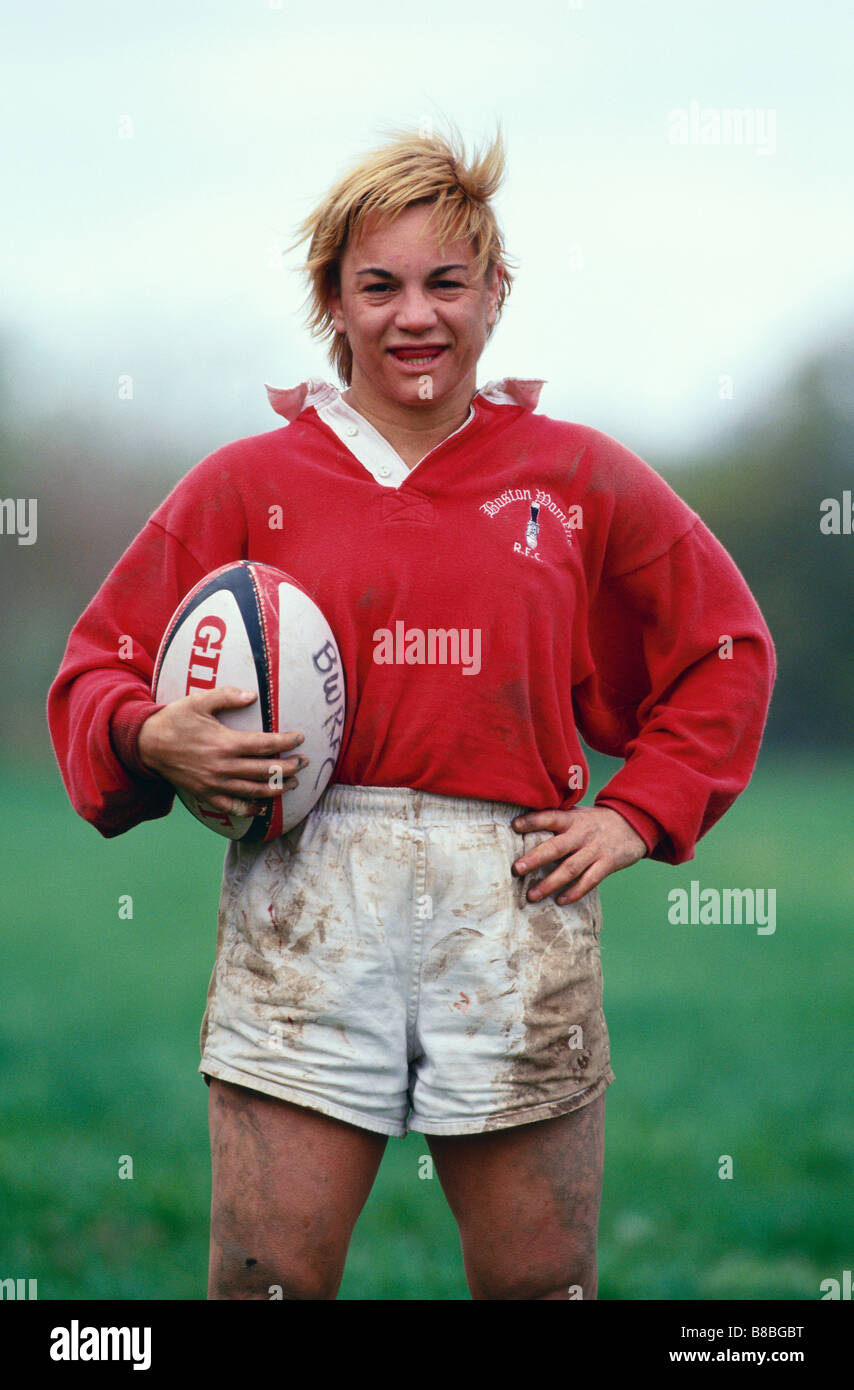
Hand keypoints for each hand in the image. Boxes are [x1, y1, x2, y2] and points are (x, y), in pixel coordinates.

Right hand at [138, 685, 307, 815]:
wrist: (147, 744)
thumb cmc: (175, 719)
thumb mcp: (198, 700)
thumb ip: (227, 696)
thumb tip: (253, 695)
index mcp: (225, 743)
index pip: (266, 744)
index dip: (287, 741)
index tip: (300, 737)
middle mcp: (223, 767)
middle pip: (266, 771)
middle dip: (290, 767)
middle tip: (304, 762)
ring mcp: (215, 784)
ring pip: (254, 792)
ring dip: (277, 789)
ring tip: (292, 783)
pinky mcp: (206, 795)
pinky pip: (232, 807)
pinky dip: (250, 809)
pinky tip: (263, 807)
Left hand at [511, 805, 646, 904]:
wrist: (634, 822)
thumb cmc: (596, 821)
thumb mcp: (577, 815)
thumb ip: (556, 821)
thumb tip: (521, 827)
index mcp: (572, 819)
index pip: (550, 817)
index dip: (533, 821)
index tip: (514, 826)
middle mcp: (582, 834)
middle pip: (557, 847)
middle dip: (536, 858)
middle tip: (517, 869)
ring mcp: (595, 849)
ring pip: (570, 868)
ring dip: (550, 883)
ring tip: (532, 895)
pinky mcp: (608, 863)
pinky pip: (589, 881)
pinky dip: (575, 892)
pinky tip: (560, 900)